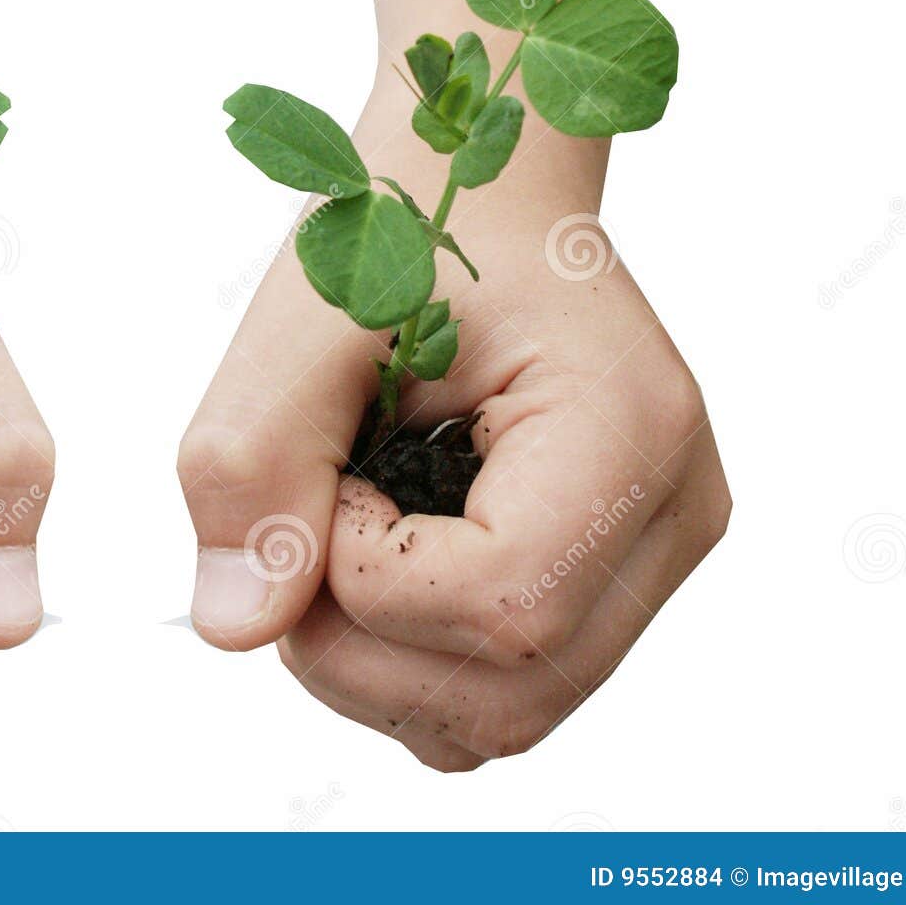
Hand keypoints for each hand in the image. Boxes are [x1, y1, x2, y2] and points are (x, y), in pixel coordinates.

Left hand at [178, 94, 729, 770]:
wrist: (478, 185)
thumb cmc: (409, 223)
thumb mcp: (309, 311)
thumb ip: (255, 457)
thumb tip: (233, 626)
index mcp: (630, 427)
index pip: (504, 607)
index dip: (367, 578)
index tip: (330, 474)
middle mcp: (672, 514)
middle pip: (505, 696)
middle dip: (351, 639)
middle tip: (313, 506)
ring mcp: (654, 556)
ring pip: (500, 718)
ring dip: (371, 657)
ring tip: (347, 518)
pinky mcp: (614, 578)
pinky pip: (504, 693)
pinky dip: (408, 656)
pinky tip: (385, 550)